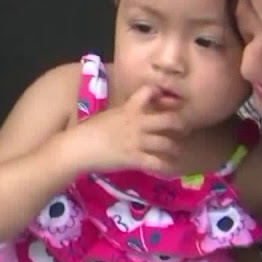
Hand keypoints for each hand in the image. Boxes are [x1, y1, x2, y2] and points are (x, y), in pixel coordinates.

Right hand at [67, 84, 187, 174]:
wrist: (77, 147)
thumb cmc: (88, 131)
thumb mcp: (108, 116)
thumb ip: (123, 113)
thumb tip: (130, 114)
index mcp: (129, 108)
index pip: (149, 92)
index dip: (162, 95)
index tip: (169, 101)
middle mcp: (138, 122)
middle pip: (170, 119)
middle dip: (181, 125)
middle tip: (184, 130)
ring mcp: (137, 141)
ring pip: (167, 143)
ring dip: (175, 149)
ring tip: (176, 152)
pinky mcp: (135, 158)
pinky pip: (157, 164)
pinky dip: (166, 168)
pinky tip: (169, 169)